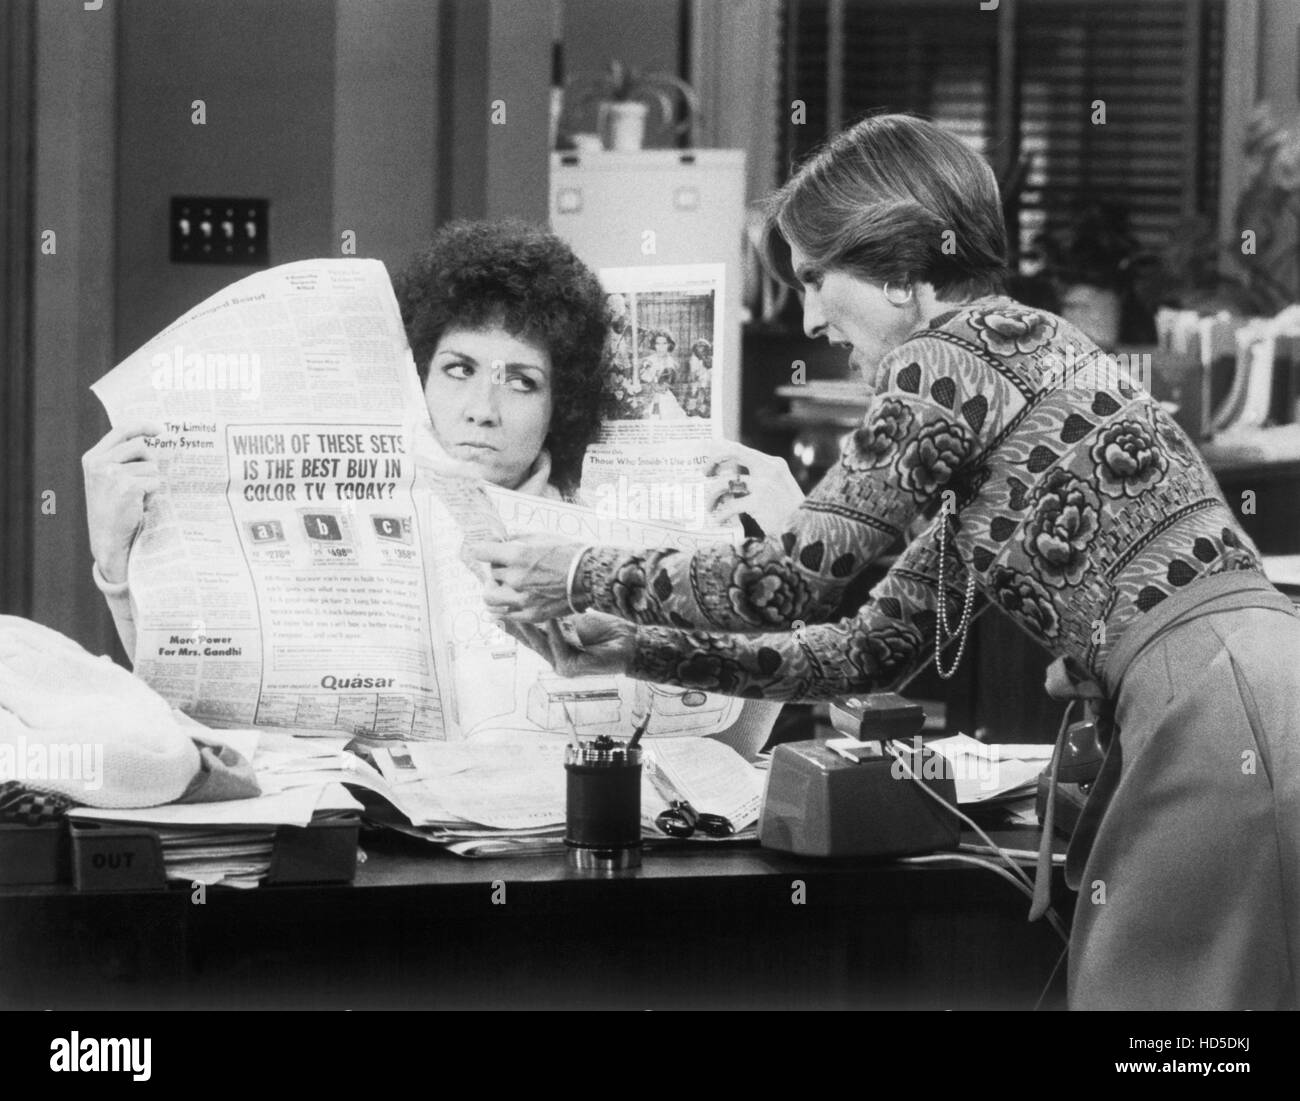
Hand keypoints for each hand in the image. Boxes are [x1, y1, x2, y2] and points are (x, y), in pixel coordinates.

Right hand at [81, 421, 165, 582]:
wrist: (107, 538)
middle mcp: (99, 463)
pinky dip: (154, 491)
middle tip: (149, 475)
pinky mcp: (128, 487)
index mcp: (93, 457)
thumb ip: (120, 459)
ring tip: (139, 496)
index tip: (159, 429)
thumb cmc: (112, 509)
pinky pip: (155, 480)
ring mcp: (112, 474)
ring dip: (152, 480)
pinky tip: (141, 503)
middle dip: (151, 459)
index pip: (121, 430)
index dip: (143, 426)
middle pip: (140, 445)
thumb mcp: (107, 479)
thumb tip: (151, 441)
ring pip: (151, 466)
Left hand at [467, 534, 586, 622]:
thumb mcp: (542, 537)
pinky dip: (501, 610)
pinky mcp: (530, 614)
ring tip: (501, 588)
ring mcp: (522, 599)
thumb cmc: (569, 553)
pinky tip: (503, 606)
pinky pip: (504, 615)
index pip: (481, 552)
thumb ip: (517, 539)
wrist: (591, 577)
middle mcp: (515, 578)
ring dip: (493, 590)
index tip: (485, 551)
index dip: (482, 550)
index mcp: (517, 556)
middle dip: (498, 568)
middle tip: (507, 567)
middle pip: (490, 573)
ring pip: (489, 597)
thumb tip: (500, 540)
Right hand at [498, 613, 635, 677]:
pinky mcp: (572, 667)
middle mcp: (553, 658)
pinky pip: (559, 646)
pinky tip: (549, 618)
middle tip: (499, 605)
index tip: (495, 607)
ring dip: (529, 626)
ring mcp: (561, 665)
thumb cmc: (603, 630)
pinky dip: (554, 631)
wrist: (629, 644)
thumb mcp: (574, 620)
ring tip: (519, 608)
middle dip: (513, 623)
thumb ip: (554, 615)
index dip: (511, 622)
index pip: (527, 634)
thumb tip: (535, 595)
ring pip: (540, 644)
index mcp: (552, 648)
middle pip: (528, 639)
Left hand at [702, 440, 804, 534]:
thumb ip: (758, 481)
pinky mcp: (759, 502)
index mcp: (773, 464)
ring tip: (710, 507)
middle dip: (713, 461)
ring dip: (713, 496)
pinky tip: (718, 521)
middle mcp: (769, 469)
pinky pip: (730, 506)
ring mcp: (764, 484)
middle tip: (704, 473)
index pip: (741, 449)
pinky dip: (721, 514)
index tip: (708, 459)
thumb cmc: (791, 514)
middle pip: (732, 454)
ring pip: (726, 483)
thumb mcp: (778, 490)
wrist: (809, 531)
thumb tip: (729, 481)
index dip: (721, 451)